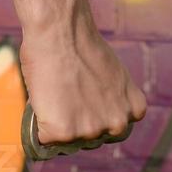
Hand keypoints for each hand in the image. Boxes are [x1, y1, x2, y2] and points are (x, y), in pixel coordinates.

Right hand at [19, 17, 146, 147]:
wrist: (61, 30)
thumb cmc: (80, 44)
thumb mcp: (112, 73)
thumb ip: (109, 97)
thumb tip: (94, 109)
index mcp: (134, 110)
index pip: (112, 128)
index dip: (95, 113)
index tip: (84, 98)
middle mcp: (116, 125)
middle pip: (90, 137)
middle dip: (77, 121)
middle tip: (64, 94)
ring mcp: (90, 131)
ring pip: (67, 140)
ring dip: (57, 123)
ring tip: (53, 93)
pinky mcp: (63, 132)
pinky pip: (44, 138)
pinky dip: (38, 123)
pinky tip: (41, 99)